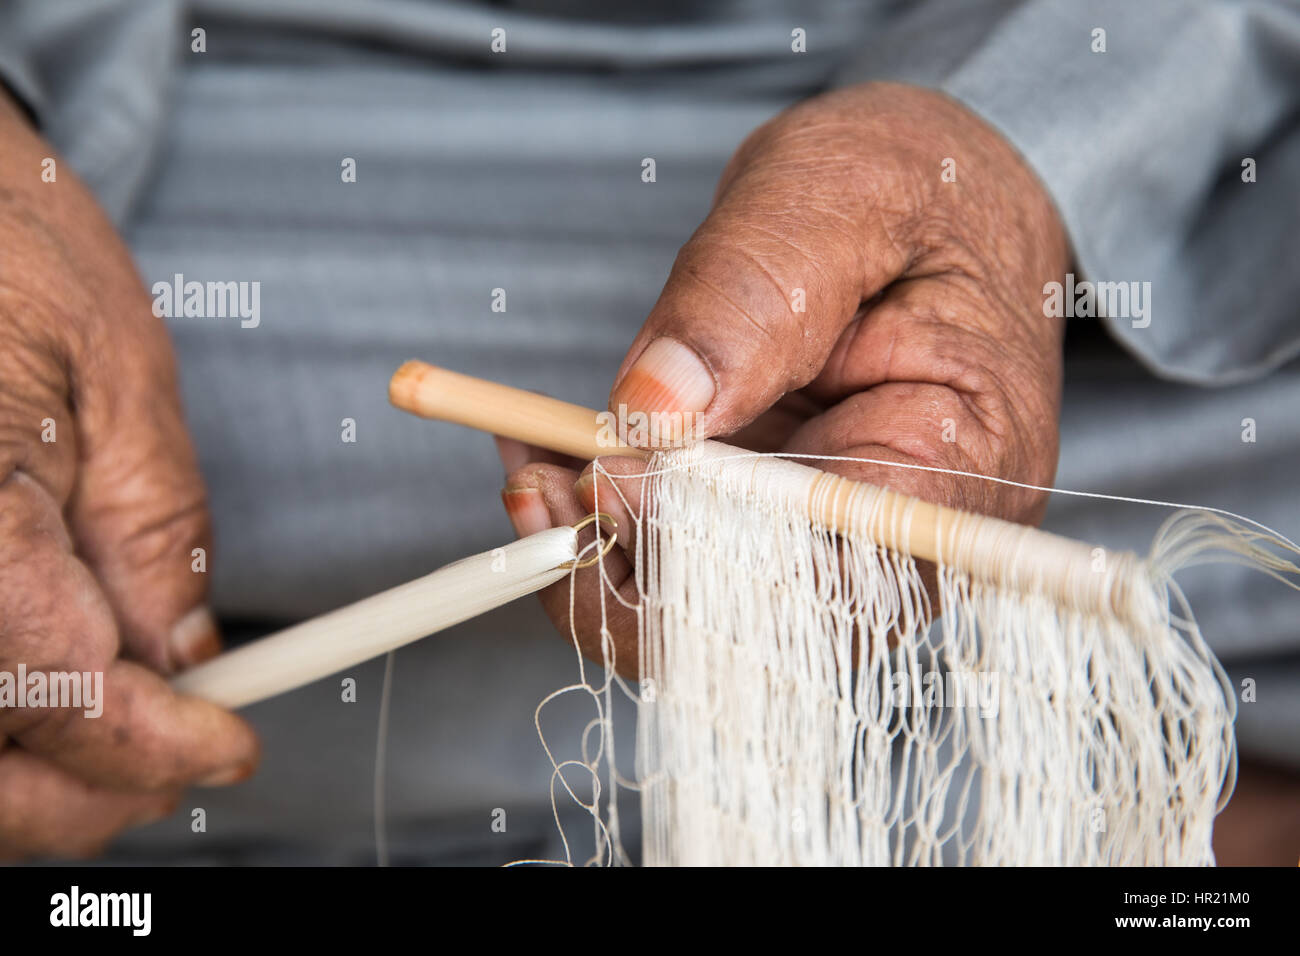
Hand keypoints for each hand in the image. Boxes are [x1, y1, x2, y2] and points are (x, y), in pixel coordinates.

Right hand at [0, 91, 258, 857]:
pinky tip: (49, 701)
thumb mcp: (120, 384)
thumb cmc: (6, 249)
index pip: (53, 689)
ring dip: (28, 776)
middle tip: (180, 766)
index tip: (228, 744)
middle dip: (79, 792)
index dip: (149, 742)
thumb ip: (153, 540)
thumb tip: (183, 660)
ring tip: (125, 744)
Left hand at [499, 82, 1068, 674]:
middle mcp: (899, 535)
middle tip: (536, 485)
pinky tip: (554, 461)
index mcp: (958, 464)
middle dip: (623, 570)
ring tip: (532, 464)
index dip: (697, 545)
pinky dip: (606, 524)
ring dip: (597, 556)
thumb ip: (747, 302)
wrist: (930, 200)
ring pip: (702, 611)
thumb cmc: (910, 186)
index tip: (603, 473)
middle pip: (754, 625)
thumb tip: (650, 415)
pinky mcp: (775, 524)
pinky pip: (684, 560)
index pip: (824, 568)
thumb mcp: (833, 202)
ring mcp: (831, 540)